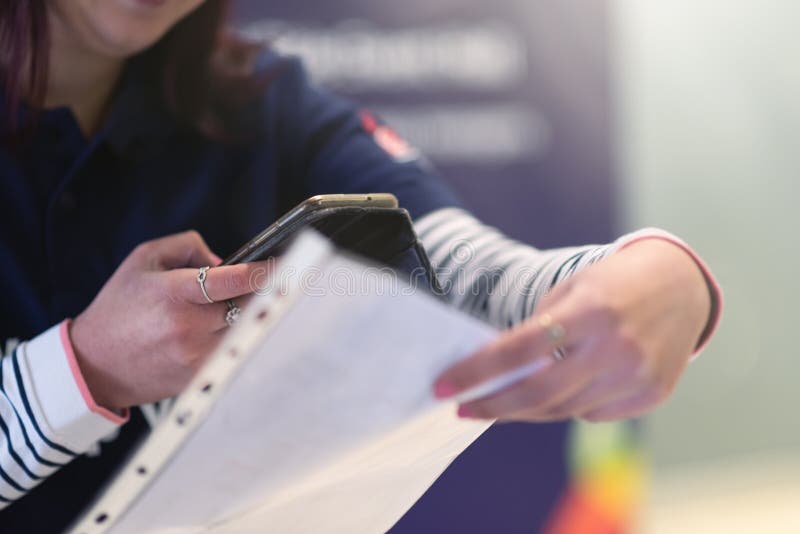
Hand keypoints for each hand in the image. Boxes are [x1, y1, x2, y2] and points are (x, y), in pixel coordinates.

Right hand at [71, 231, 269, 410]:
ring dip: (254, 319)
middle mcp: (189, 326)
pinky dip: (239, 341)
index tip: (289, 265)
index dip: (268, 272)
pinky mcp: (198, 378)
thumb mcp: (143, 260)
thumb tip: (226, 260)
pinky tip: (235, 332)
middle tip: (279, 285)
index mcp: (176, 293)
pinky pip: (233, 354)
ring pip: (246, 332)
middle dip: (265, 294)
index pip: (237, 280)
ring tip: (253, 308)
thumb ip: (187, 246)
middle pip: (250, 307)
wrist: (94, 363)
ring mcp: (196, 356)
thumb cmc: (119, 306)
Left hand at [433, 238, 711, 421]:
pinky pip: (592, 413)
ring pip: (563, 410)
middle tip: (461, 408)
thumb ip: (538, 329)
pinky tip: (554, 393)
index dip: (476, 372)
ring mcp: (637, 376)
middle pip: (538, 392)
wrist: (681, 286)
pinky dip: (566, 406)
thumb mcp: (572, 289)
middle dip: (491, 404)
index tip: (443, 387)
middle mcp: (617, 347)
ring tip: (497, 402)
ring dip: (523, 410)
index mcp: (590, 310)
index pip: (518, 350)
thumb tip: (495, 372)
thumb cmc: (613, 283)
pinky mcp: (651, 395)